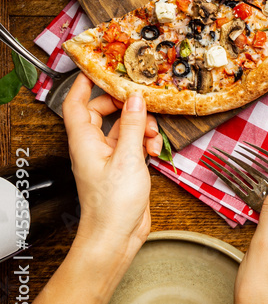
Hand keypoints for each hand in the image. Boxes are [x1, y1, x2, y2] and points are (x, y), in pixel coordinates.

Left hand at [62, 74, 159, 254]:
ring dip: (141, 126)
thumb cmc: (112, 204)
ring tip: (153, 135)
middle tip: (141, 101)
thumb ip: (132, 126)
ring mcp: (107, 156)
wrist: (116, 235)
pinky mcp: (122, 167)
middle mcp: (93, 146)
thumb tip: (135, 99)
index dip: (84, 84)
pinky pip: (133, 143)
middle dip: (124, 106)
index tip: (99, 67)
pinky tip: (155, 150)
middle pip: (102, 112)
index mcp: (84, 141)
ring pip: (122, 127)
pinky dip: (146, 142)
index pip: (76, 103)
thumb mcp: (128, 159)